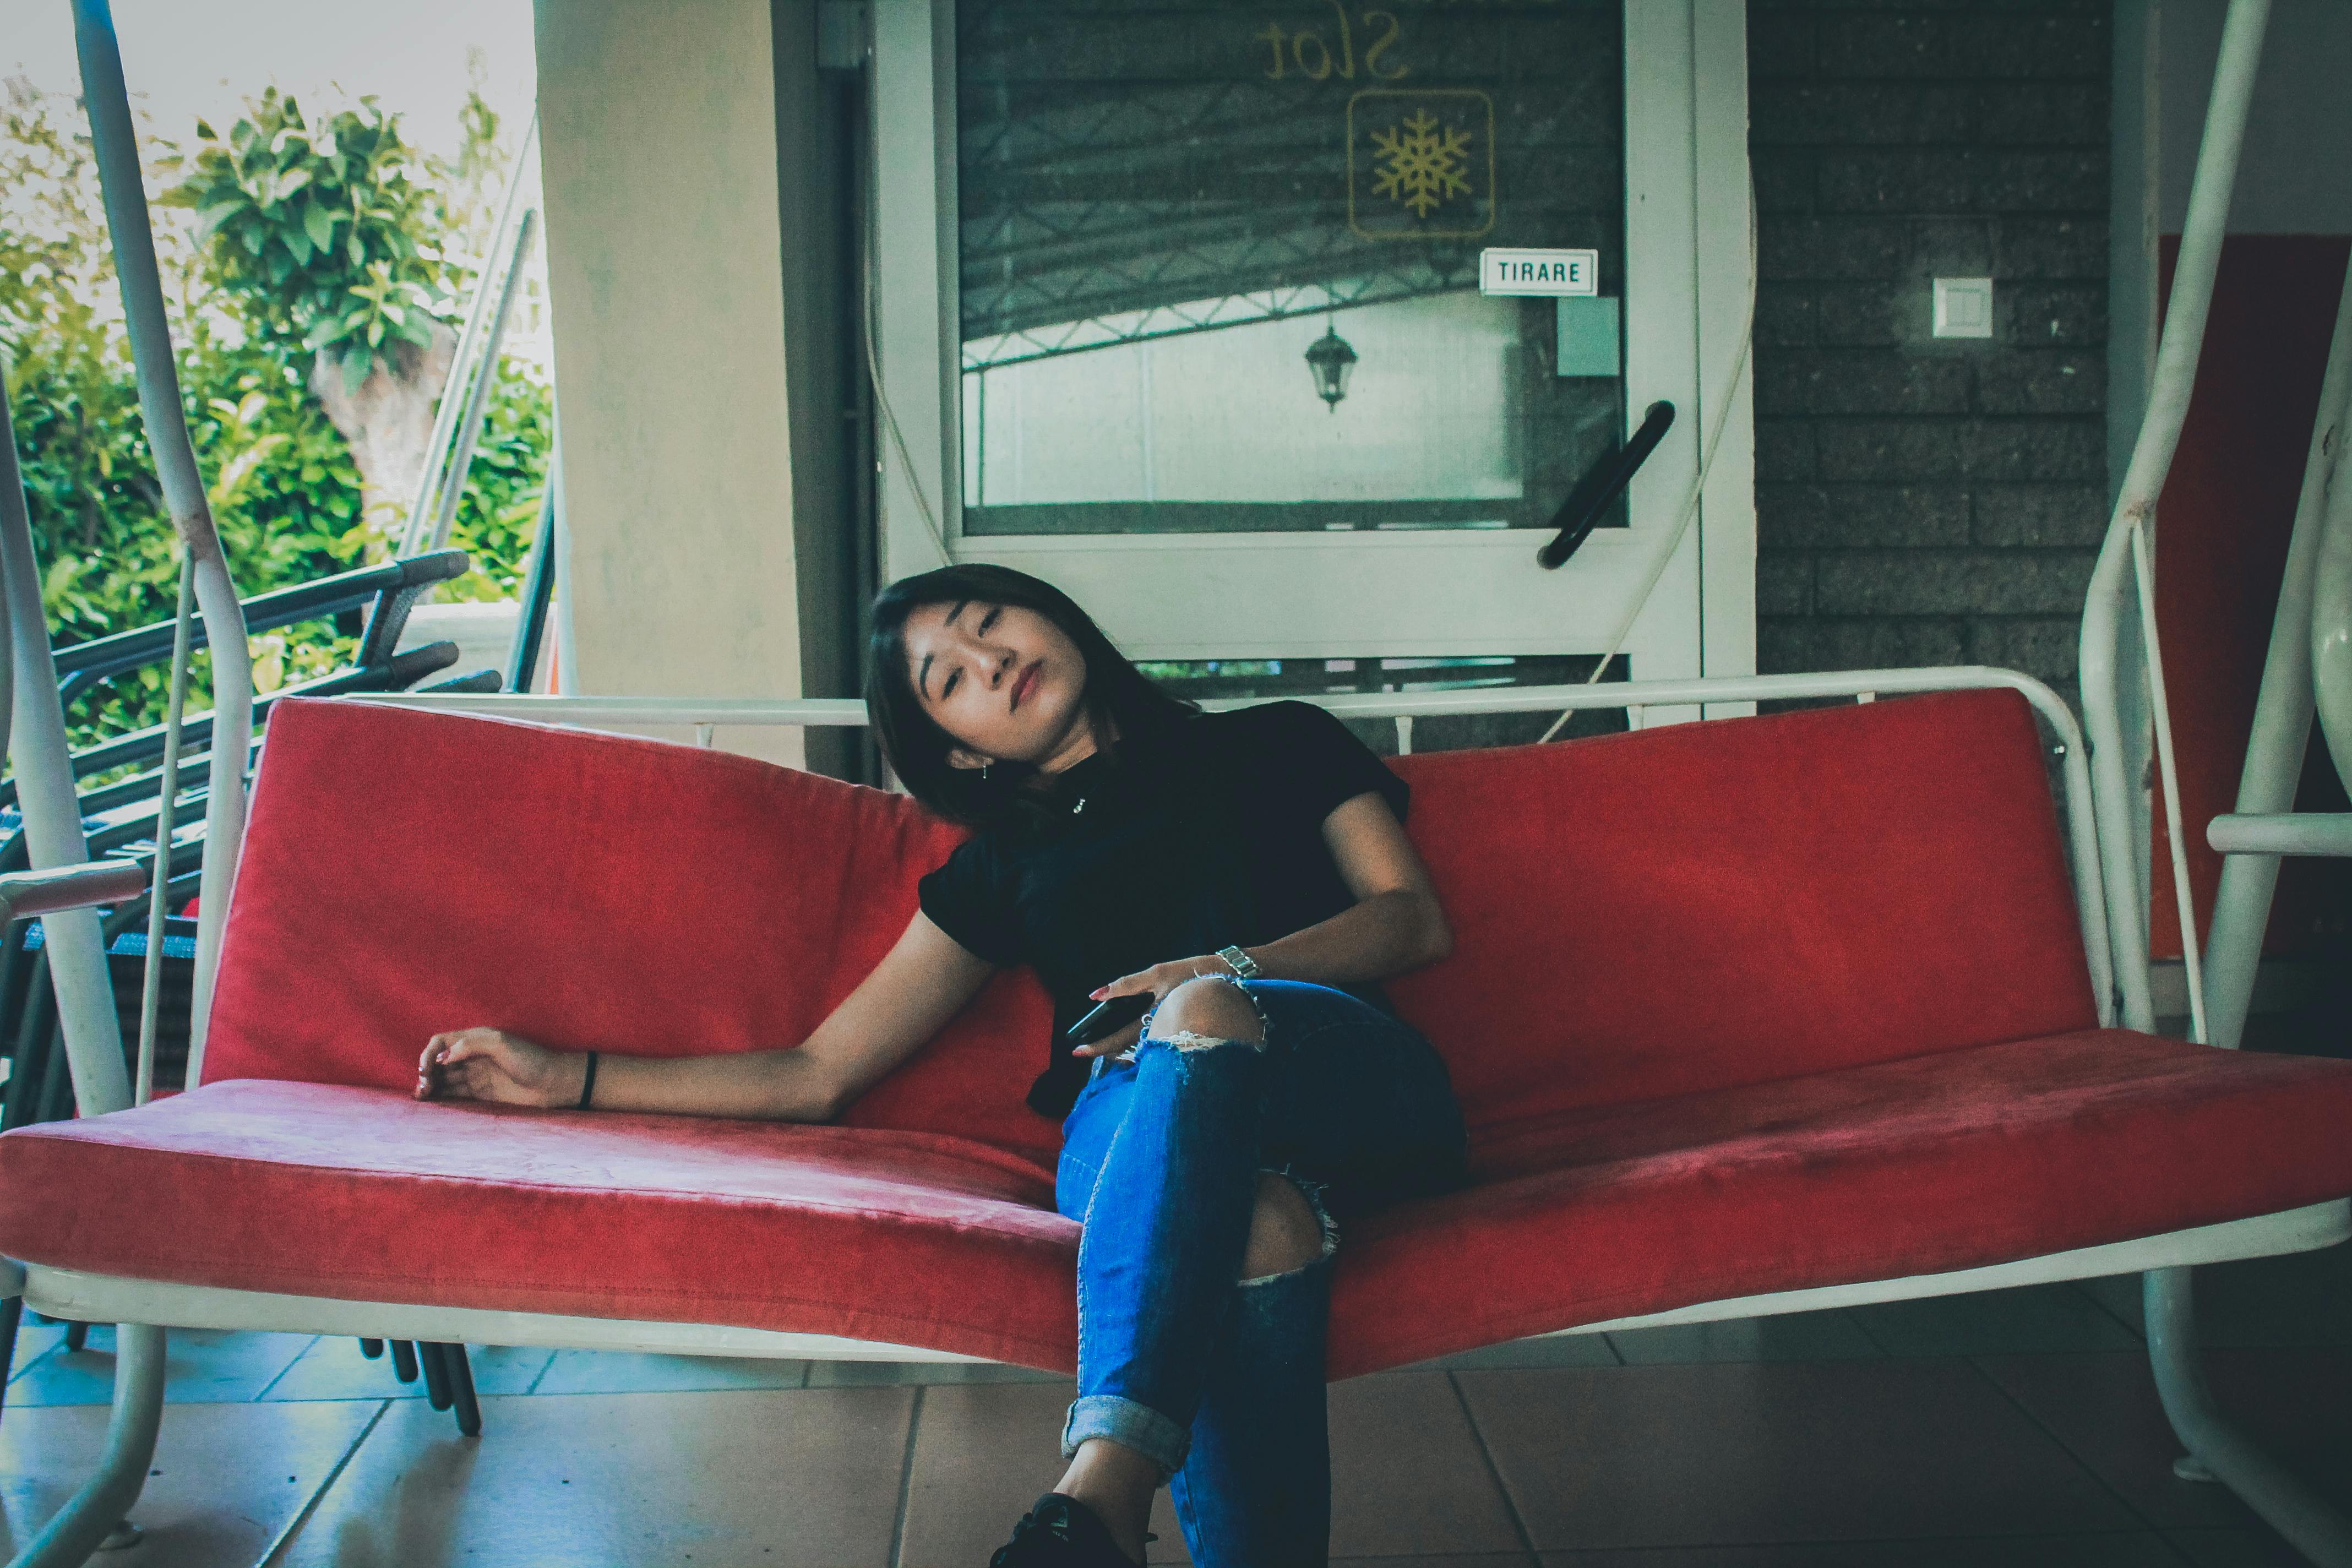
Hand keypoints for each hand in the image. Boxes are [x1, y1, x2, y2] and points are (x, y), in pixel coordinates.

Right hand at [417, 1027, 576, 1106]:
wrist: (553, 1085)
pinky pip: (455, 1094)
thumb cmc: (532, 1060)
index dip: (429, 1054)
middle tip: (423, 1088)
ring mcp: (475, 1075)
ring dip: (430, 1086)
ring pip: (444, 1079)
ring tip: (421, 1097)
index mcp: (475, 1039)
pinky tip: (432, 1103)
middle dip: (426, 1073)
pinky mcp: (480, 1093)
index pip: (441, 1042)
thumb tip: (443, 1056)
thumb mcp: (502, 1044)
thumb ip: (471, 1045)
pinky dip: (441, 1097)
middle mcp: (472, 1056)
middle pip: (439, 1062)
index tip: (425, 1070)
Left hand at [1071, 955, 1233, 1058]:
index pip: (1118, 1039)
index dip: (1097, 1047)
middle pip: (1128, 1051)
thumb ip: (1127, 985)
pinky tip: (1135, 1040)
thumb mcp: (1158, 973)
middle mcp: (1161, 1034)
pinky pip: (1155, 1046)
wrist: (1233, 980)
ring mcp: (1170, 1036)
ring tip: (1107, 1047)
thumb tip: (1096, 995)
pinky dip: (1141, 1045)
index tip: (1077, 1051)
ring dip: (1123, 1051)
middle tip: (1086, 1051)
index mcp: (1153, 1019)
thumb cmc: (1193, 973)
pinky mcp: (1179, 1033)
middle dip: (1108, 1052)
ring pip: (1141, 1051)